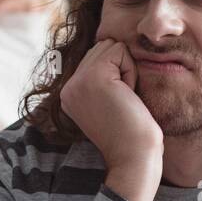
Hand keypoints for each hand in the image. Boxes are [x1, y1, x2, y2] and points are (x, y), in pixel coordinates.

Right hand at [60, 39, 163, 200]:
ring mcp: (77, 81)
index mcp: (69, 93)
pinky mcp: (93, 77)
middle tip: (121, 102)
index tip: (115, 105)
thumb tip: (110, 44)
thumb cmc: (131, 132)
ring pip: (111, 46)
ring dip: (126, 70)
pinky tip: (127, 96)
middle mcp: (68, 86)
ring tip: (123, 99)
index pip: (96, 57)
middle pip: (103, 47)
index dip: (116, 74)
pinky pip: (121, 52)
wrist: (133, 156)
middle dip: (121, 69)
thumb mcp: (108, 100)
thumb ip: (102, 77)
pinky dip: (131, 72)